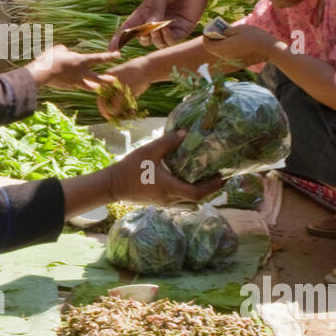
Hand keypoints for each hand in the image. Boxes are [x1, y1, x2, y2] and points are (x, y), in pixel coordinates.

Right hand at [28, 44, 120, 90]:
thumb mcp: (58, 49)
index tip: (118, 55)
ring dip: (94, 87)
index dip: (109, 57)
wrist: (41, 74)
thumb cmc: (50, 58)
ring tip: (99, 88)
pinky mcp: (68, 87)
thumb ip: (65, 50)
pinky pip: (74, 86)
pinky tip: (73, 84)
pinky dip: (75, 85)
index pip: (98, 58)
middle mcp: (80, 73)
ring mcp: (74, 82)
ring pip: (88, 87)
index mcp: (80, 61)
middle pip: (98, 78)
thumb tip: (65, 51)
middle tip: (115, 80)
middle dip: (107, 80)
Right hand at [94, 57, 157, 120]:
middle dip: (115, 111)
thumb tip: (111, 114)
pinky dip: (128, 107)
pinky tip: (133, 112)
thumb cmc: (133, 77)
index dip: (103, 109)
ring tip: (130, 115)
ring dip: (123, 110)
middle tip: (120, 119)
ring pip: (118, 103)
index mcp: (105, 81)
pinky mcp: (128, 90)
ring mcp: (120, 87)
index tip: (108, 117)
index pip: (101, 97)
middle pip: (110, 101)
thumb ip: (116, 104)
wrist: (148, 69)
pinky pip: (125, 101)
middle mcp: (111, 85)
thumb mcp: (123, 92)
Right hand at [108, 131, 222, 205]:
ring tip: (208, 178)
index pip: (197, 193)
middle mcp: (169, 198)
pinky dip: (188, 192)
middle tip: (220, 177)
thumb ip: (168, 142)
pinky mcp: (159, 201)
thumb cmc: (130, 168)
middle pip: (196, 199)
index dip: (212, 187)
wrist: (113, 185)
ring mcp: (164, 202)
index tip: (222, 177)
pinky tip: (188, 180)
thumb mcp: (149, 151)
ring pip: (188, 201)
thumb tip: (185, 133)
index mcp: (169, 187)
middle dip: (210, 189)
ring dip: (200, 191)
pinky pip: (180, 199)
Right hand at [109, 0, 211, 50]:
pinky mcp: (184, 28)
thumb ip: (154, 11)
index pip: (130, 27)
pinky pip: (171, 41)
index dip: (119, 39)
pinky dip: (167, 37)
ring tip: (158, 27)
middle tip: (145, 29)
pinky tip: (167, 28)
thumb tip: (148, 29)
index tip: (111, 50)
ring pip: (157, 43)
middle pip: (143, 39)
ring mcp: (170, 25)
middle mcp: (157, 20)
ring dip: (155, 38)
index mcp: (146, 10)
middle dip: (141, 37)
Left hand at [207, 22, 277, 66]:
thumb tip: (221, 33)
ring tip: (227, 35)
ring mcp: (232, 61)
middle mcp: (226, 56)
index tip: (210, 30)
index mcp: (224, 48)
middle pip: (213, 49)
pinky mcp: (238, 63)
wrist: (269, 49)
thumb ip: (226, 31)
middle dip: (213, 39)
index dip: (207, 37)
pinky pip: (228, 55)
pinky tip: (235, 42)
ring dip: (220, 44)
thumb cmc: (254, 37)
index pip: (207, 45)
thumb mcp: (239, 29)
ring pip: (220, 52)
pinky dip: (227, 48)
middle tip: (218, 30)